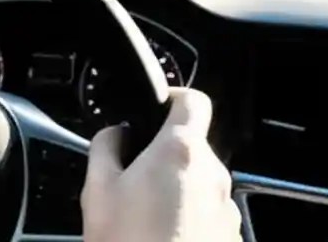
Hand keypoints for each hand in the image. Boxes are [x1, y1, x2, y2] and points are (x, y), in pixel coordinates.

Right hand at [82, 88, 241, 241]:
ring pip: (198, 183)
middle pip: (192, 147)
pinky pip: (207, 214)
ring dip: (176, 191)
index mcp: (180, 151)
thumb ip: (105, 147)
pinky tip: (160, 237)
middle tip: (133, 179)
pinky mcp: (230, 236)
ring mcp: (226, 208)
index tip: (155, 110)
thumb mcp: (98, 191)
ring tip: (143, 218)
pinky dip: (187, 219)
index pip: (193, 99)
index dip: (172, 99)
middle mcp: (212, 174)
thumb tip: (114, 133)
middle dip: (164, 157)